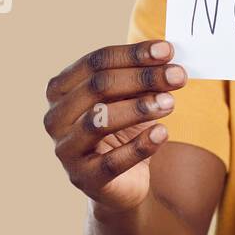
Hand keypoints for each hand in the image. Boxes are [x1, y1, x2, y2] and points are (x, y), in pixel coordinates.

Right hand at [44, 41, 185, 215]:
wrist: (121, 183)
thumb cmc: (123, 132)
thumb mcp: (129, 101)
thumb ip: (141, 79)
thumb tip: (165, 56)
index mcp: (61, 90)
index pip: (96, 62)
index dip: (132, 54)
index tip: (168, 50)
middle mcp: (55, 118)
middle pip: (98, 87)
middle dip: (142, 78)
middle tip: (179, 75)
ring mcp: (65, 150)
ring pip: (99, 121)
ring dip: (139, 108)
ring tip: (170, 102)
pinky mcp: (84, 178)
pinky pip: (113, 161)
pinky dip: (140, 146)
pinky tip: (162, 133)